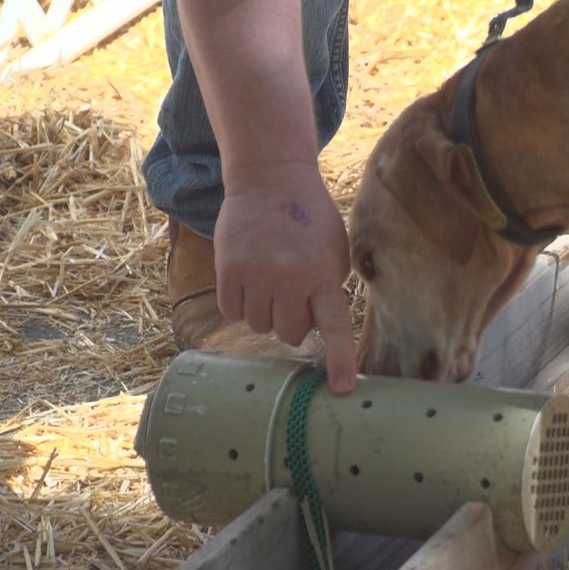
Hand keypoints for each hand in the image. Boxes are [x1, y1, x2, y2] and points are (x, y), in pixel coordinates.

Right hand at [214, 161, 356, 393]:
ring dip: (265, 313)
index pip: (334, 326)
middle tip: (293, 294)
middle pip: (289, 333)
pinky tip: (250, 278)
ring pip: (259, 326)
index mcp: (323, 274)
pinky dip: (240, 303)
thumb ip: (328, 290)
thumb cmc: (309, 220)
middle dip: (292, 321)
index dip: (339, 360)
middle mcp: (290, 277)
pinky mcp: (228, 269)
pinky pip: (232, 311)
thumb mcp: (334, 250)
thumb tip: (319, 331)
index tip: (340, 390)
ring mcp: (256, 274)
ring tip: (271, 282)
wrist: (270, 179)